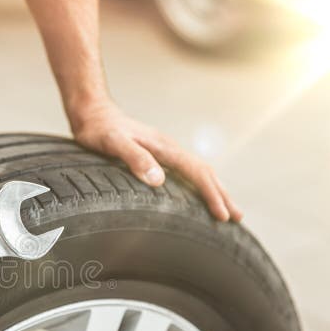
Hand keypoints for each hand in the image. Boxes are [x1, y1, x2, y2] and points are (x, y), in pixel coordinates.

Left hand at [72, 102, 241, 221]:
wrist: (92, 112)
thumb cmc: (98, 130)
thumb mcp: (112, 144)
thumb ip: (134, 158)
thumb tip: (159, 180)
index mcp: (163, 148)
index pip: (196, 173)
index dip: (211, 195)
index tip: (223, 216)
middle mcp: (168, 148)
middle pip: (204, 172)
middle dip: (221, 195)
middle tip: (237, 218)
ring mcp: (164, 150)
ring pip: (198, 170)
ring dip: (215, 189)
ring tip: (226, 207)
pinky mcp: (157, 153)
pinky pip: (185, 170)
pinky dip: (199, 183)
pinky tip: (197, 192)